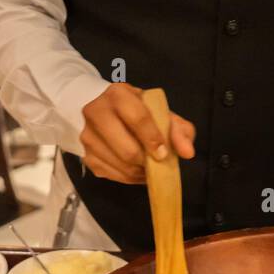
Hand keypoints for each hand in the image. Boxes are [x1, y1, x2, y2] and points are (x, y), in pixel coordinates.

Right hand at [80, 83, 195, 183]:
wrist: (98, 108)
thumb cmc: (133, 109)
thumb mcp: (157, 110)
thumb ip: (178, 128)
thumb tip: (188, 152)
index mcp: (117, 95)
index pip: (138, 119)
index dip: (154, 139)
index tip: (163, 153)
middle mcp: (96, 113)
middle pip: (128, 150)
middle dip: (148, 162)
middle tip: (157, 163)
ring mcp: (87, 137)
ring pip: (121, 166)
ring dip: (140, 172)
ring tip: (149, 167)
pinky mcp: (86, 156)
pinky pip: (113, 175)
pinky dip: (130, 177)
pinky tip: (136, 169)